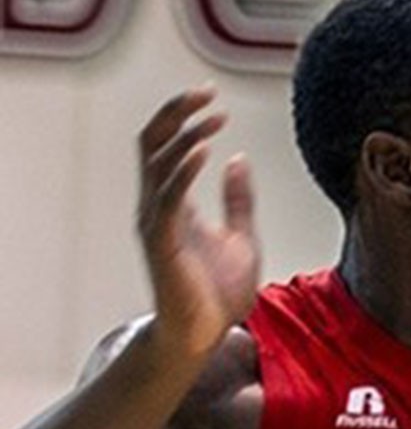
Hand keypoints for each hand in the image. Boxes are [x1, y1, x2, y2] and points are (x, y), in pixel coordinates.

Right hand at [136, 87, 259, 357]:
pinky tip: (203, 152)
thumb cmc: (218, 292)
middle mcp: (157, 205)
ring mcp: (156, 222)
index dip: (183, 118)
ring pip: (157, 163)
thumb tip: (238, 159)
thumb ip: (238, 199)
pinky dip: (182, 171)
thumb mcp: (241, 235)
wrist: (205, 334)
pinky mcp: (163, 242)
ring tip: (211, 119)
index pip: (164, 145)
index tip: (213, 99)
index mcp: (173, 202)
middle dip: (175, 113)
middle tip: (205, 93)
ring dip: (184, 136)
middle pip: (152, 143)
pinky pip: (168, 198)